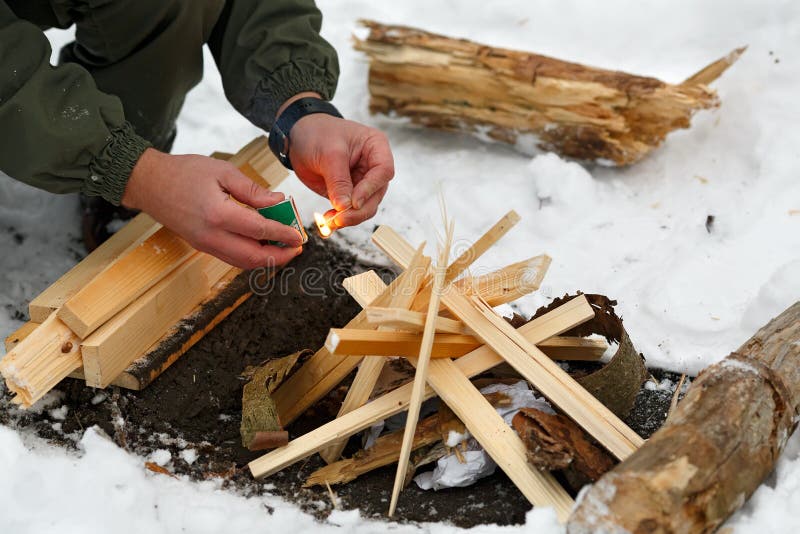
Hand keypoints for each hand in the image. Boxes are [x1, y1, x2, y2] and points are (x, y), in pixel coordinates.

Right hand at [121, 148, 302, 268]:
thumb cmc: (183, 172)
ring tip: (284, 247)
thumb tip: (277, 202)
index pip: (259, 230)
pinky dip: (251, 256)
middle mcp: (211, 236)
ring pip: (242, 262)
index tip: (298, 235)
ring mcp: (205, 244)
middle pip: (253, 257)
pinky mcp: (202, 245)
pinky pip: (231, 258)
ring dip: (266, 259)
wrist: (148, 183)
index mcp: (218, 215)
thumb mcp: (222, 172)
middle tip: (296, 247)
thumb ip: (252, 190)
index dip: (282, 234)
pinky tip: (262, 245)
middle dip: (279, 256)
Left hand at [285, 103, 394, 227]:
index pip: (383, 171)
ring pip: (365, 206)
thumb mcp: (328, 154)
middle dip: (359, 210)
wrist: (299, 137)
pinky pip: (351, 210)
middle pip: (376, 194)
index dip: (370, 188)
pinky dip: (341, 218)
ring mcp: (362, 181)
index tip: (354, 202)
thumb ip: (338, 180)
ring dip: (350, 217)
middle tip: (341, 218)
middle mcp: (373, 166)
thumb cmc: (317, 133)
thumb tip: (344, 206)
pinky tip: (329, 221)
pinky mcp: (349, 193)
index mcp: (376, 147)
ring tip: (332, 221)